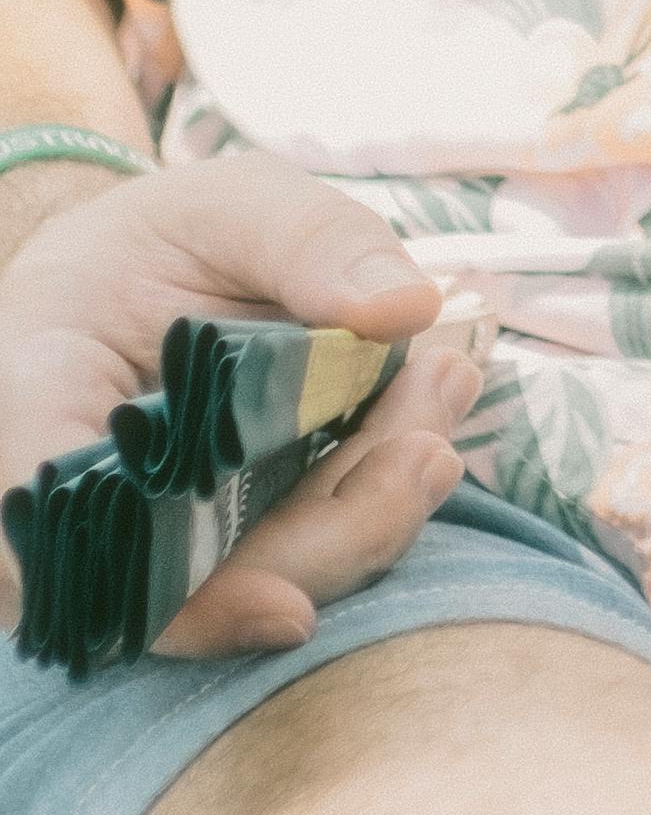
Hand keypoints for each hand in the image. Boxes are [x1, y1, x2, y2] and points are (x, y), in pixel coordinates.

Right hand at [0, 163, 472, 661]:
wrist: (133, 277)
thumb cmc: (162, 239)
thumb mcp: (230, 203)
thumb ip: (308, 241)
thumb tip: (407, 309)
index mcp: (31, 407)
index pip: (76, 543)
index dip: (177, 605)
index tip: (287, 611)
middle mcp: (77, 508)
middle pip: (197, 589)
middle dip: (331, 537)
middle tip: (431, 446)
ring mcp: (151, 540)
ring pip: (260, 579)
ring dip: (370, 510)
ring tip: (446, 389)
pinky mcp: (219, 545)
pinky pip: (297, 549)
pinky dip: (371, 494)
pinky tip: (433, 411)